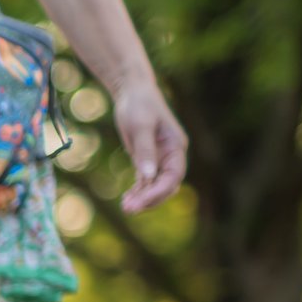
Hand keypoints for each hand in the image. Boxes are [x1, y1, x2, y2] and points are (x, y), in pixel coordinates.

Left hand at [111, 76, 187, 213]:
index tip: (140, 202)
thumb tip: (147, 176)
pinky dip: (137, 191)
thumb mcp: (141, 126)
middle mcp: (171, 155)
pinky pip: (145, 181)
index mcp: (176, 147)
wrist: (132, 91)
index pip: (174, 176)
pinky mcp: (146, 159)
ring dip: (142, 198)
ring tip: (125, 207)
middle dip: (150, 199)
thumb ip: (145, 151)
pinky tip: (126, 200)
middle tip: (128, 209)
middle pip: (166, 185)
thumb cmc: (139, 104)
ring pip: (155, 186)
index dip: (158, 191)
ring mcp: (159, 158)